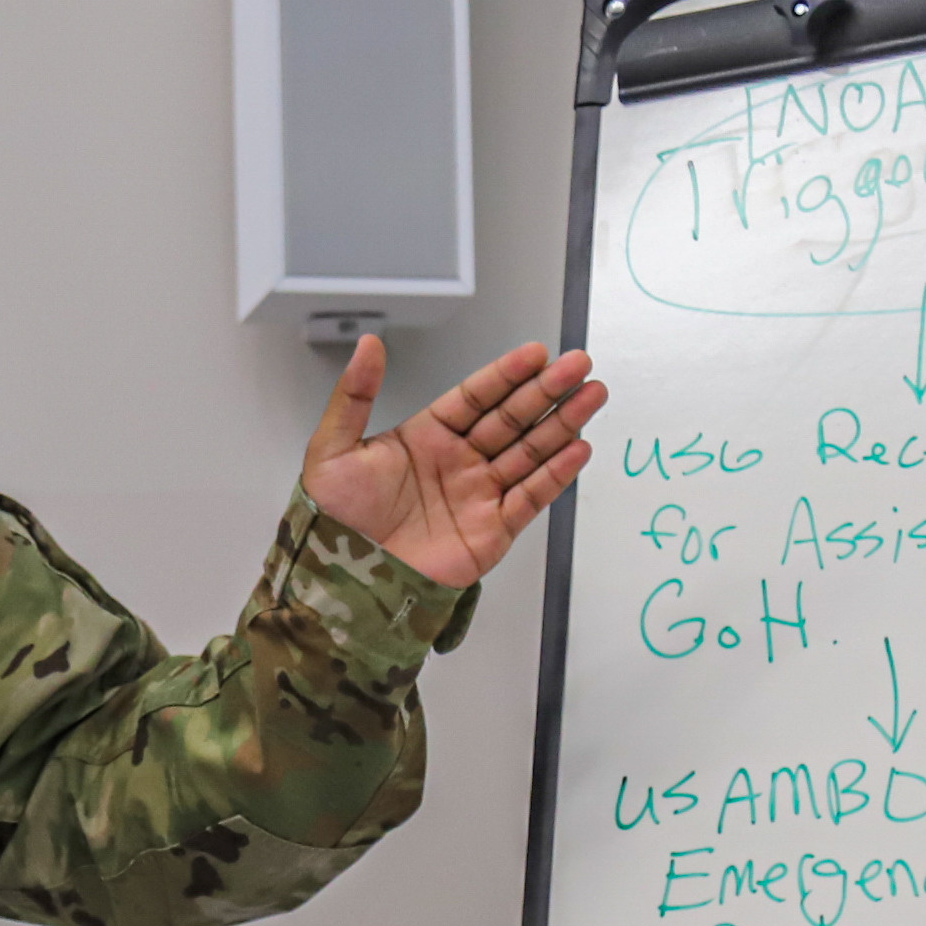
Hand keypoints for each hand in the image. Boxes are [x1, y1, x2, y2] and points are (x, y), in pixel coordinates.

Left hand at [301, 336, 607, 588]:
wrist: (343, 583)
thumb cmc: (333, 520)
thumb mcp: (332, 448)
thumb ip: (354, 395)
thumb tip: (370, 342)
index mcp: (426, 436)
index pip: (476, 397)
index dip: (507, 374)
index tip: (537, 353)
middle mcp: (458, 462)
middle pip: (512, 419)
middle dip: (547, 391)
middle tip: (580, 364)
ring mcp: (479, 495)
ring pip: (530, 452)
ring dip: (563, 423)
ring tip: (593, 395)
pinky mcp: (492, 532)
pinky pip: (531, 498)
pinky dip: (556, 474)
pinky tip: (579, 448)